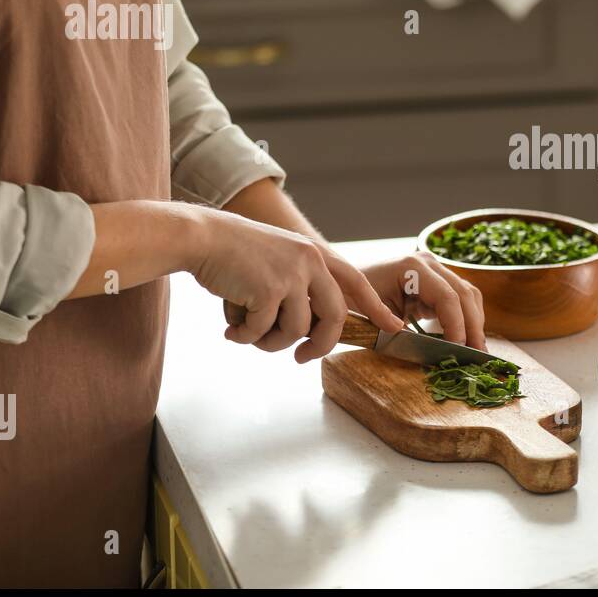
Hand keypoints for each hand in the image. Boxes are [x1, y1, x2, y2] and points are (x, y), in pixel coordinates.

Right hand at [188, 209, 401, 361]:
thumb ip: (300, 287)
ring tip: (247, 333)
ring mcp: (291, 275)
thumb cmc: (236, 254)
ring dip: (269, 342)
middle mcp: (310, 262)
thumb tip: (309, 332)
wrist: (204, 237)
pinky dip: (245, 336)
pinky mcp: (268, 290)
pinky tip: (230, 328)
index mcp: (316, 255)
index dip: (375, 307)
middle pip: (334, 318)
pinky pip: (262, 332)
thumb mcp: (280, 260)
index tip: (393, 326)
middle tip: (302, 359)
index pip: (356, 283)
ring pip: (295, 332)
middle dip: (320, 346)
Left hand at [355, 251, 485, 350]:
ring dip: (475, 322)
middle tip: (476, 355)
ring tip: (477, 350)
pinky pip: (460, 297)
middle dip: (473, 326)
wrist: (342, 281)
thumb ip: (401, 330)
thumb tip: (432, 352)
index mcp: (411, 267)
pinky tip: (467, 338)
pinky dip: (467, 317)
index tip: (458, 349)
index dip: (457, 325)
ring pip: (468, 294)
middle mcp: (428, 263)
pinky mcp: (436, 280)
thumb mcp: (371, 314)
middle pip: (464, 293)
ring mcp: (434, 269)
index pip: (447, 296)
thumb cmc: (351, 296)